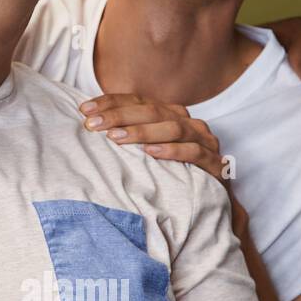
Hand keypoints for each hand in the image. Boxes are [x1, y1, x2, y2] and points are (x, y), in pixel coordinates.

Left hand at [81, 94, 225, 183]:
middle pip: (152, 111)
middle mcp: (187, 121)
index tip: (84, 109)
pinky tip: (151, 152)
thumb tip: (88, 125)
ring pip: (173, 128)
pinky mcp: (215, 162)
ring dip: (142, 131)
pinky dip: (172, 151)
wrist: (210, 199)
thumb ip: (124, 135)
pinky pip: (194, 152)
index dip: (110, 103)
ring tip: (115, 137)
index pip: (137, 101)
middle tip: (93, 124)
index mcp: (169, 114)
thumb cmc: (170, 172)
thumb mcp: (145, 149)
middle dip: (119, 116)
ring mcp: (204, 140)